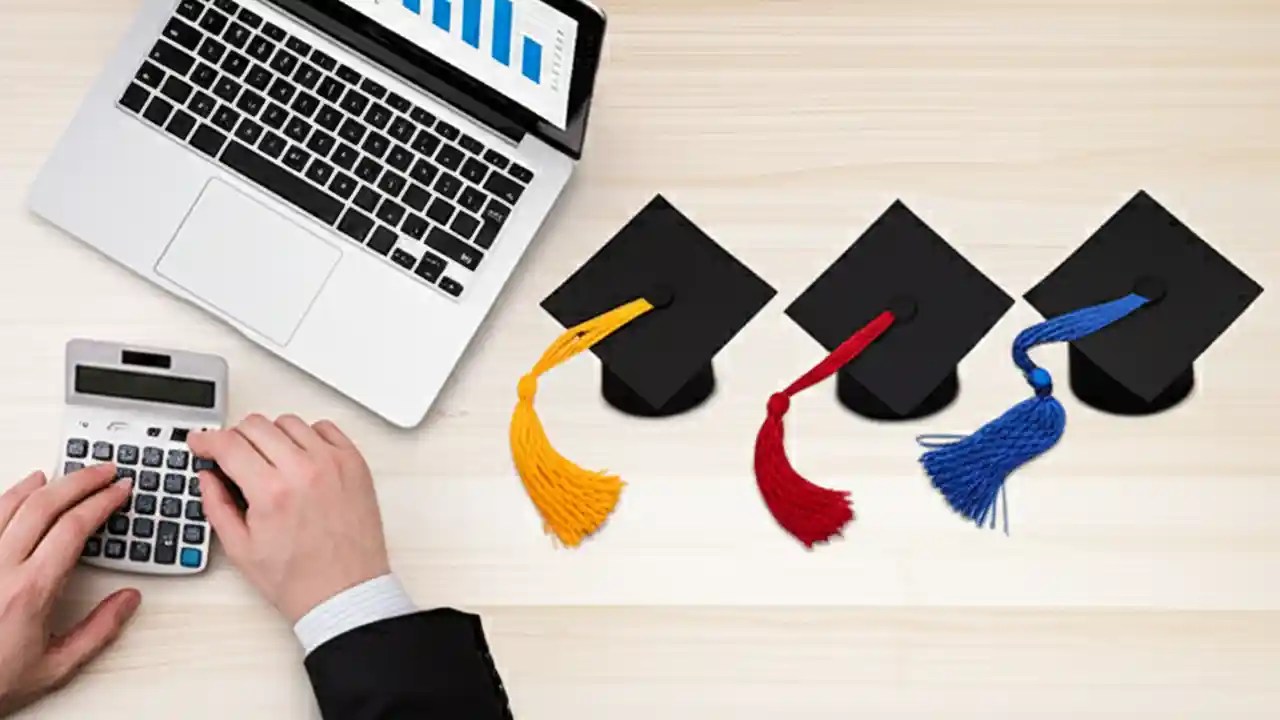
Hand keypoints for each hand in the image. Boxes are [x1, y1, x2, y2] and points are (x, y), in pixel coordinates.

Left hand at [0, 465, 140, 715]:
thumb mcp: (55, 666)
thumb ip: (98, 630)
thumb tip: (128, 600)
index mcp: (31, 590)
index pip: (74, 527)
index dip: (102, 502)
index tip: (120, 491)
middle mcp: (1, 568)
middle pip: (45, 505)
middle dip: (80, 481)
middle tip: (103, 472)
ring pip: (10, 504)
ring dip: (43, 485)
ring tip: (66, 475)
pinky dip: (9, 497)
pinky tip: (21, 492)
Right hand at [189, 415, 389, 623]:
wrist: (345, 592)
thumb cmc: (300, 579)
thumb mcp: (241, 549)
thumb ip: (217, 506)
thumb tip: (207, 476)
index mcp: (273, 492)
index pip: (229, 444)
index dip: (206, 440)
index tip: (200, 442)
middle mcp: (305, 470)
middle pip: (256, 425)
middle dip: (235, 438)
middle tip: (232, 456)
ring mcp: (334, 463)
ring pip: (290, 422)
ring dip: (271, 436)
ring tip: (267, 461)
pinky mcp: (355, 464)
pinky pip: (325, 428)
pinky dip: (307, 436)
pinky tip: (300, 457)